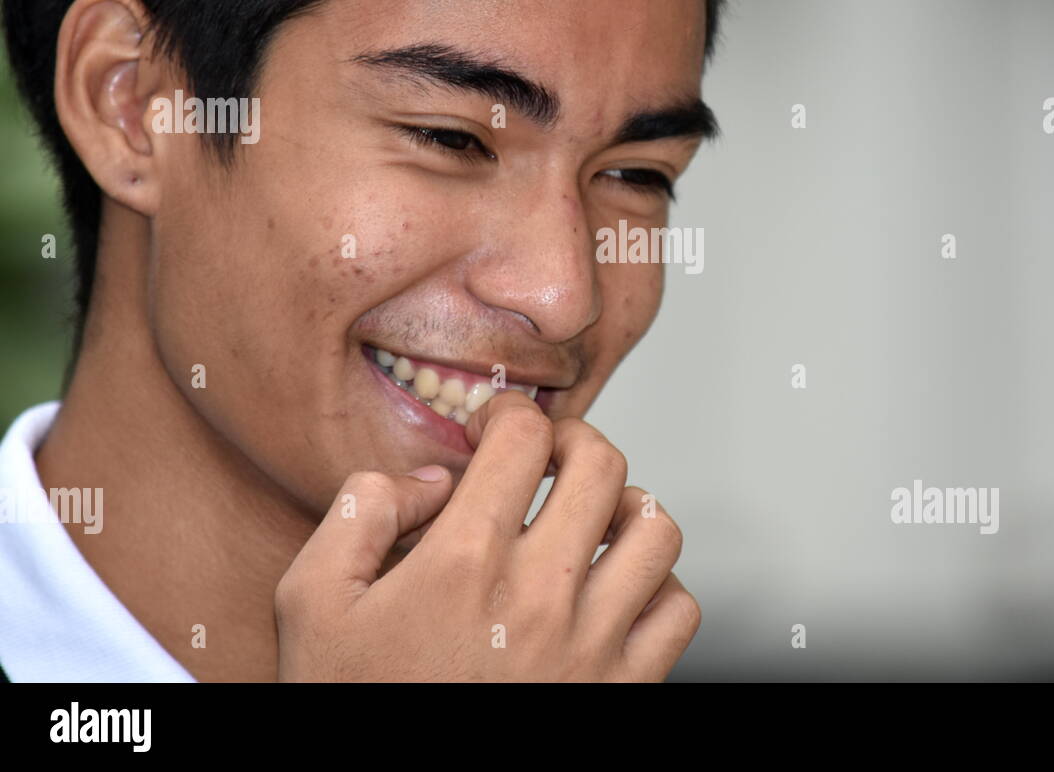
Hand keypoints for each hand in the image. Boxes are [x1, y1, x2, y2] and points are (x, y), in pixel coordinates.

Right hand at [274, 390, 699, 680]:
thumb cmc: (355, 703)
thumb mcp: (311, 603)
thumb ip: (357, 514)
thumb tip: (429, 478)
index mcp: (463, 563)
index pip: (523, 439)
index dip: (511, 414)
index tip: (499, 427)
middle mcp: (537, 596)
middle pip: (601, 466)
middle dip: (574, 442)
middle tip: (551, 456)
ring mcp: (588, 645)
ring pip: (654, 531)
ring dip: (627, 508)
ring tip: (594, 517)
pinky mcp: (621, 690)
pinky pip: (678, 611)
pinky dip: (658, 587)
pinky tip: (616, 589)